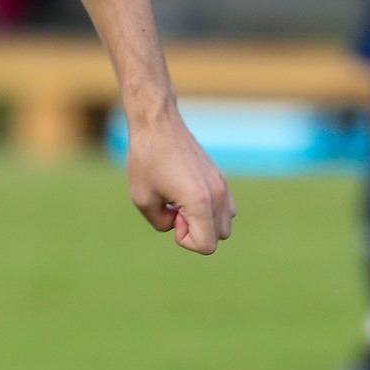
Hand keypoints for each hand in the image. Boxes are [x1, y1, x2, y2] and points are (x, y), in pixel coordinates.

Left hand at [126, 108, 234, 253]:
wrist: (157, 124)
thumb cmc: (146, 159)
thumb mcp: (143, 200)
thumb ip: (162, 224)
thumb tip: (178, 225)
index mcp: (201, 202)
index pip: (207, 246)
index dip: (185, 240)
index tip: (171, 216)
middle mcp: (218, 194)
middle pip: (219, 237)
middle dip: (196, 231)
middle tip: (174, 208)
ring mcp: (222, 185)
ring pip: (225, 223)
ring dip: (205, 221)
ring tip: (181, 201)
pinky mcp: (220, 177)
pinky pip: (226, 207)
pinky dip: (210, 210)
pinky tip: (187, 193)